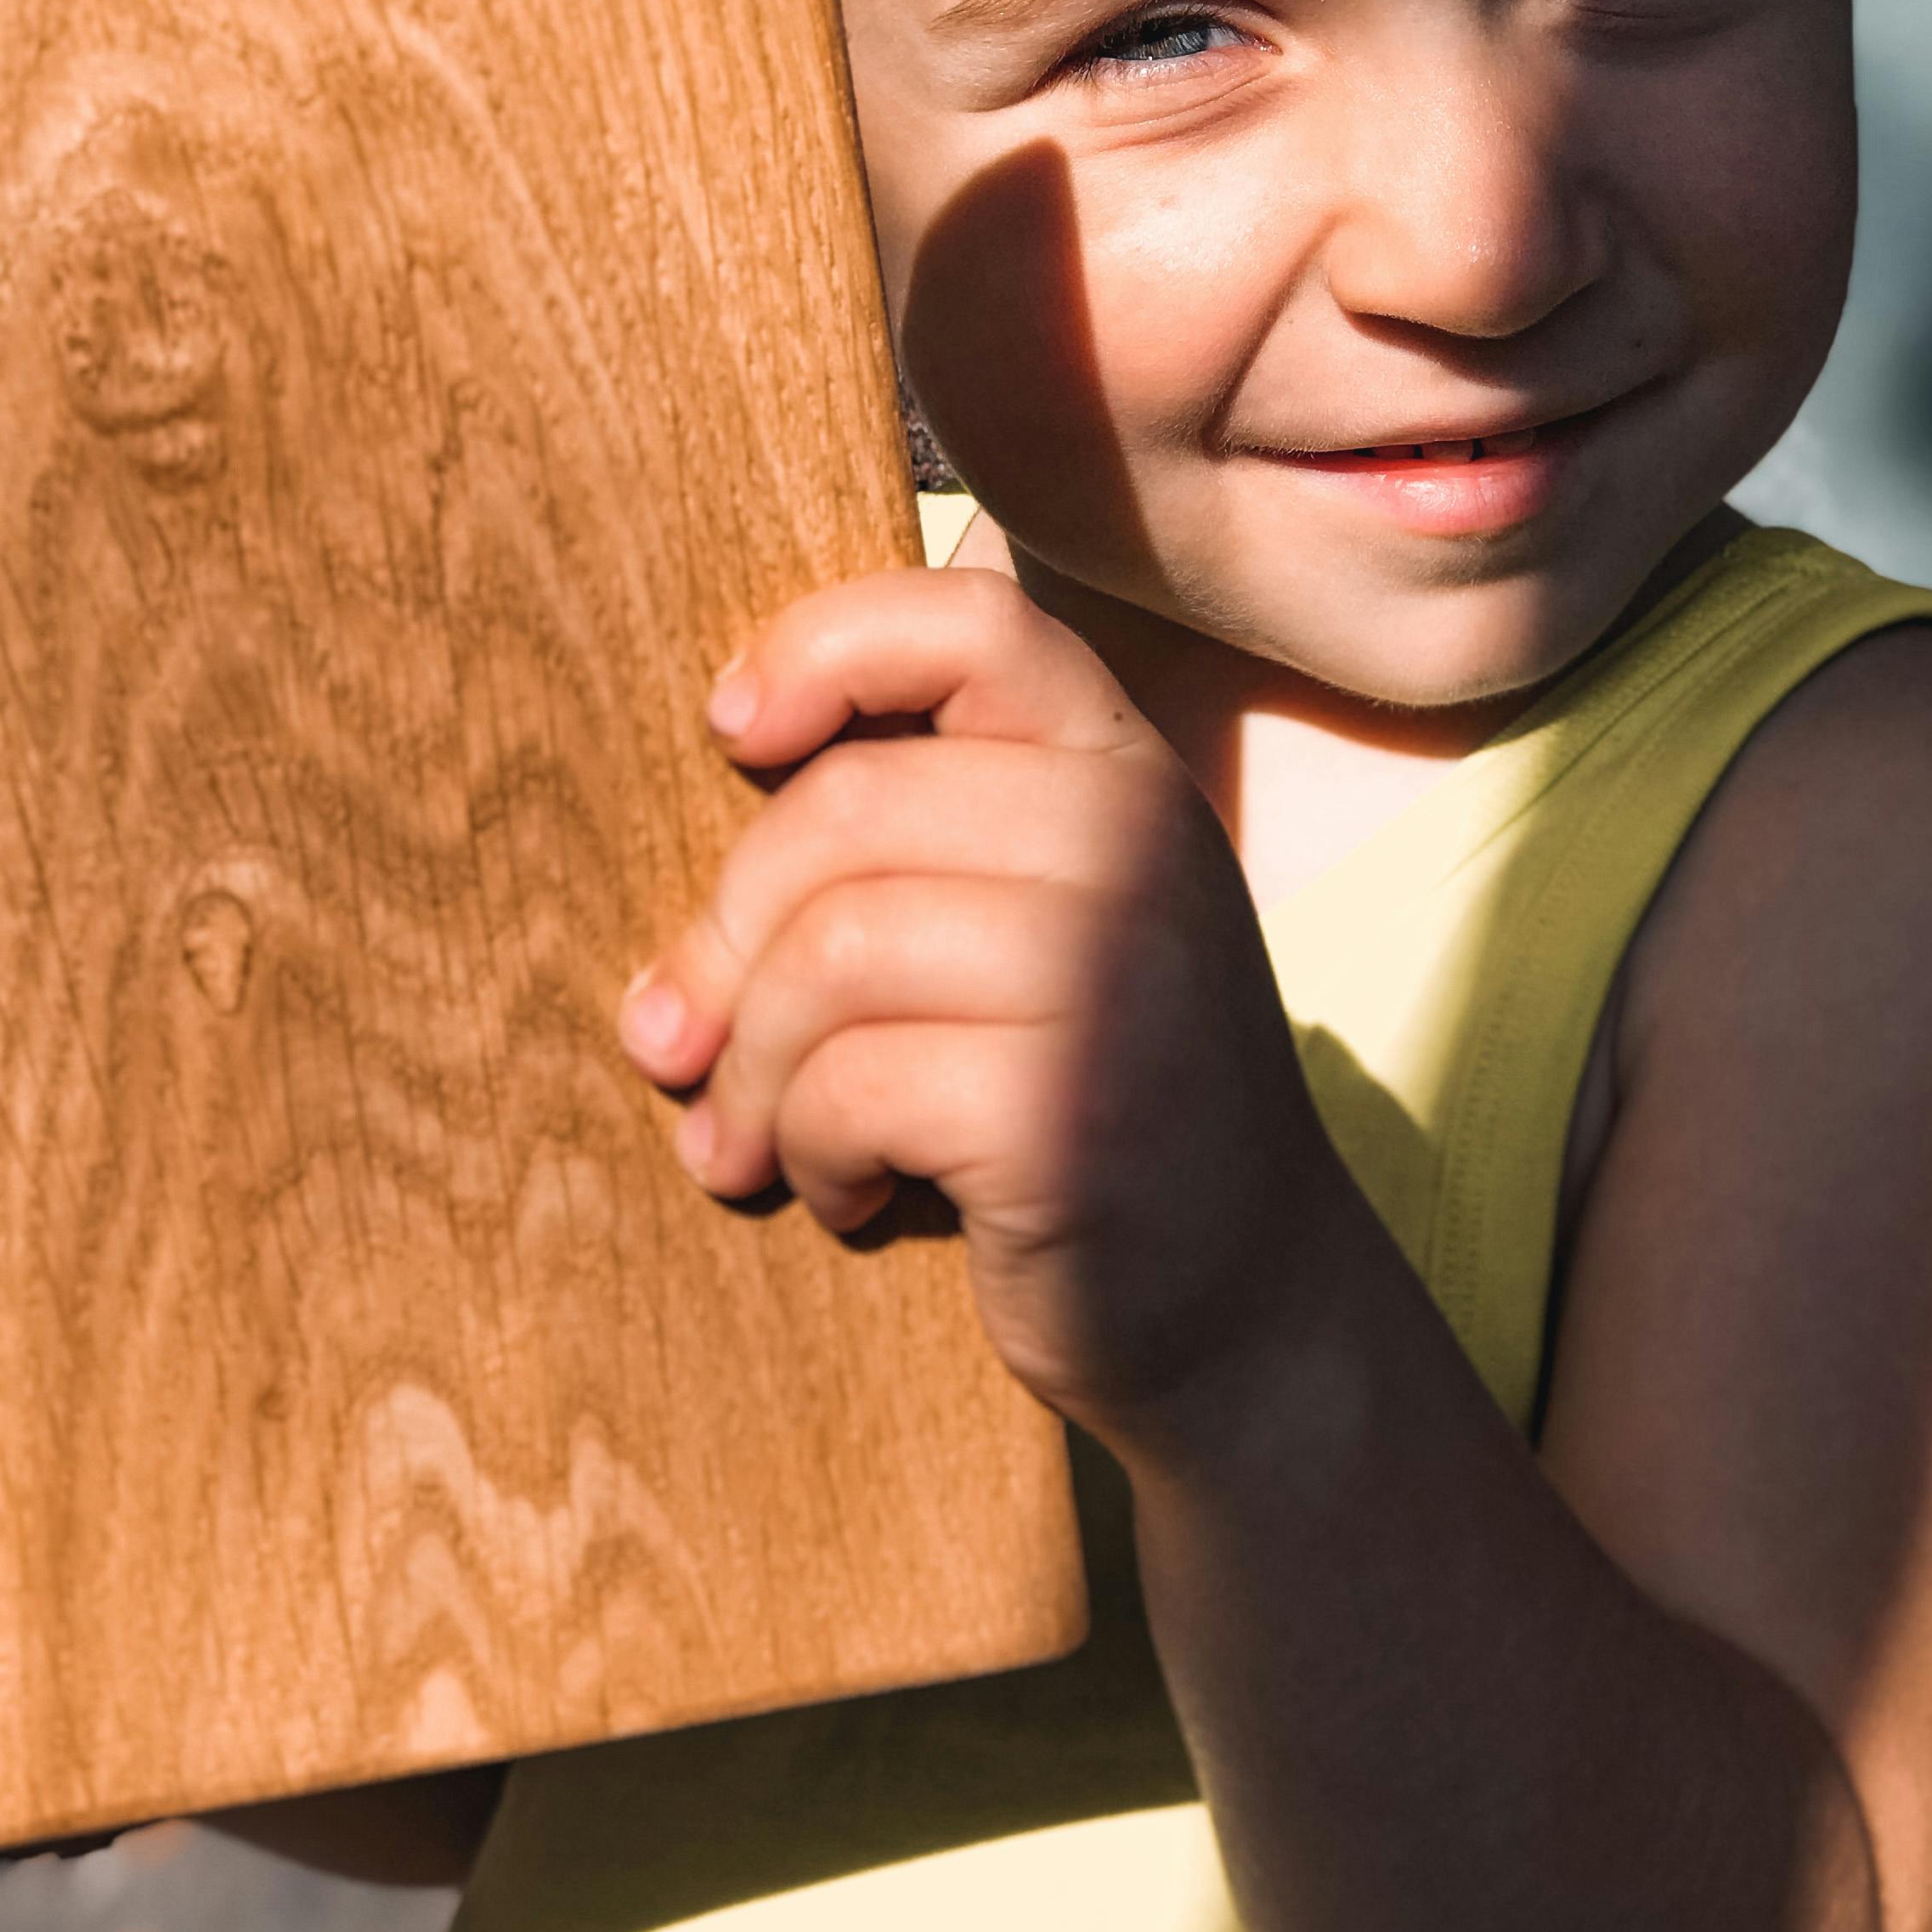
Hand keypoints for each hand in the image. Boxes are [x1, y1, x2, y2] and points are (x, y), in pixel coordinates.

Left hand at [616, 567, 1342, 1441]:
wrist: (1251, 1309)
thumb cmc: (1103, 1099)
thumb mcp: (1053, 925)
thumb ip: (929, 835)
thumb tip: (699, 830)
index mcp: (1127, 773)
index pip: (968, 622)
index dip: (821, 648)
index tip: (733, 730)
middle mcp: (1137, 846)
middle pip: (844, 808)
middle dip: (725, 937)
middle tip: (681, 1039)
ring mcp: (1113, 978)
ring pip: (827, 952)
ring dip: (751, 1066)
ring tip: (756, 1137)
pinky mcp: (1064, 1114)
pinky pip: (845, 1087)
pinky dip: (807, 1152)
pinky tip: (848, 1192)